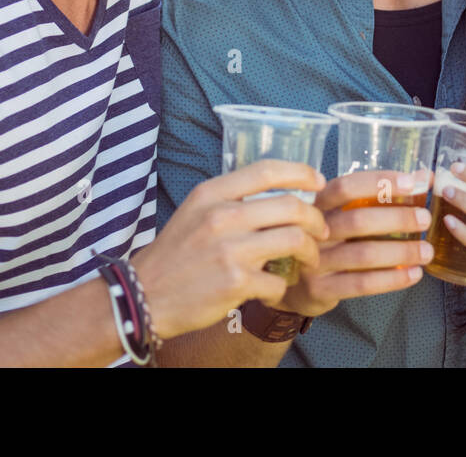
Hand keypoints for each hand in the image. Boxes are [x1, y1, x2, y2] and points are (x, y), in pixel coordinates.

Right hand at [133, 160, 328, 338]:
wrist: (144, 296)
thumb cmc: (175, 254)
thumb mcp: (195, 212)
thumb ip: (231, 199)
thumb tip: (278, 191)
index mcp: (212, 194)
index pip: (267, 170)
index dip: (301, 173)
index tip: (319, 182)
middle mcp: (221, 216)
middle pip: (291, 206)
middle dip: (316, 220)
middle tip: (321, 231)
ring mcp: (229, 250)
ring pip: (294, 240)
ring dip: (310, 252)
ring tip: (308, 259)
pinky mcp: (235, 282)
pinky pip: (279, 280)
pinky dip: (282, 286)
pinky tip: (274, 287)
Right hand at [274, 170, 433, 317]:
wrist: (290, 286)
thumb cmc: (326, 241)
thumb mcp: (341, 215)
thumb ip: (377, 197)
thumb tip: (423, 177)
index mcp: (318, 204)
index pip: (346, 187)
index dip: (378, 182)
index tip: (411, 182)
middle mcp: (313, 230)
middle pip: (357, 220)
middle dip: (397, 218)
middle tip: (425, 219)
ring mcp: (313, 261)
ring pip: (363, 254)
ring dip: (400, 252)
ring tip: (426, 251)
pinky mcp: (319, 289)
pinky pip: (361, 284)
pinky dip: (392, 279)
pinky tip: (414, 274)